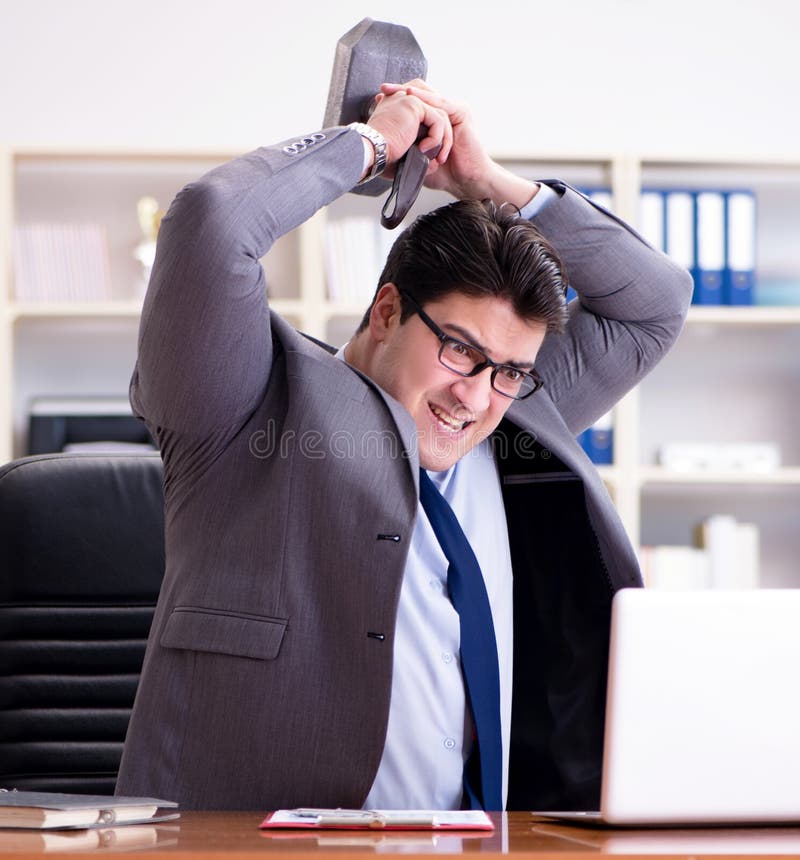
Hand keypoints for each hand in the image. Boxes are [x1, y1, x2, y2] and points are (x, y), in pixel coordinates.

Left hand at [373, 81, 538, 209]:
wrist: (464, 181)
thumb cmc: (444, 174)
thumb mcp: (418, 159)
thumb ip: (406, 149)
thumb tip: (384, 151)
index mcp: (435, 120)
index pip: (415, 103)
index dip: (397, 99)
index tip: (378, 98)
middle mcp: (444, 112)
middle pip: (421, 94)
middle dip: (401, 90)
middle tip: (384, 89)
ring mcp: (453, 110)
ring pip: (430, 96)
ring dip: (412, 92)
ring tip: (396, 91)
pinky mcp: (461, 112)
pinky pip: (442, 103)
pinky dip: (426, 100)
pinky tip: (413, 96)